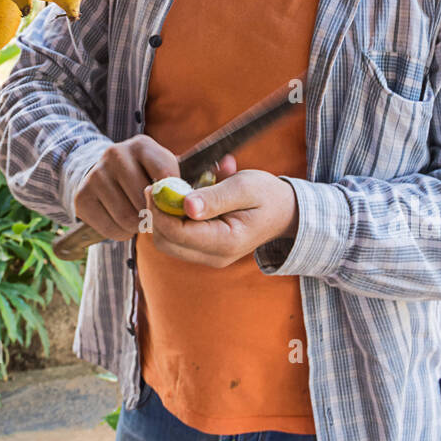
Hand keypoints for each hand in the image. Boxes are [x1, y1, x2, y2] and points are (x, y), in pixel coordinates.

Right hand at [73, 134, 182, 242]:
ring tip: (138, 218)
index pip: (166, 176)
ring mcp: (95, 175)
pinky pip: (111, 229)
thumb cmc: (142, 174)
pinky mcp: (82, 197)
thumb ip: (176, 183)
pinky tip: (121, 222)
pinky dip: (121, 233)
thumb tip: (186, 203)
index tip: (171, 206)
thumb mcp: (161, 169)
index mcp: (141, 145)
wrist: (101, 173)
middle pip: (145, 200)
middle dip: (153, 215)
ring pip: (128, 217)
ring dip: (138, 226)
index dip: (172, 198)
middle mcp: (115, 154)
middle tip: (153, 215)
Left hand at [144, 164, 297, 267]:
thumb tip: (185, 205)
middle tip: (159, 185)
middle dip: (158, 213)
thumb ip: (214, 197)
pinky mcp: (203, 251)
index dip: (161, 209)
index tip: (157, 184)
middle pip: (165, 241)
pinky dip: (174, 217)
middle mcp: (215, 256)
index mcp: (226, 242)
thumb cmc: (266, 195)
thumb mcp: (244, 187)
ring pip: (167, 241)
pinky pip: (176, 237)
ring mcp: (208, 256)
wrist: (283, 212)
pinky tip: (184, 198)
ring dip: (164, 215)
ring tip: (175, 188)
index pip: (177, 233)